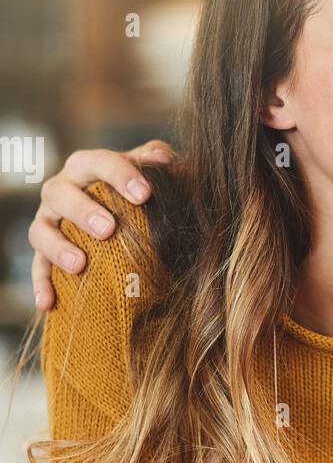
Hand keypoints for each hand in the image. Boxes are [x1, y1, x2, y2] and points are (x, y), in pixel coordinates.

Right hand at [30, 140, 173, 308]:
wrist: (111, 216)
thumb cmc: (130, 193)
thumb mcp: (143, 174)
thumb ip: (152, 161)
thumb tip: (164, 158)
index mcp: (86, 166)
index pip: (100, 162)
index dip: (121, 175)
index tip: (145, 194)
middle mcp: (61, 190)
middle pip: (61, 193)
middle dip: (83, 211)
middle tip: (108, 229)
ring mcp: (48, 221)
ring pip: (41, 230)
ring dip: (58, 247)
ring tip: (80, 265)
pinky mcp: (42, 251)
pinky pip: (37, 268)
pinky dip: (41, 285)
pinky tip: (48, 304)